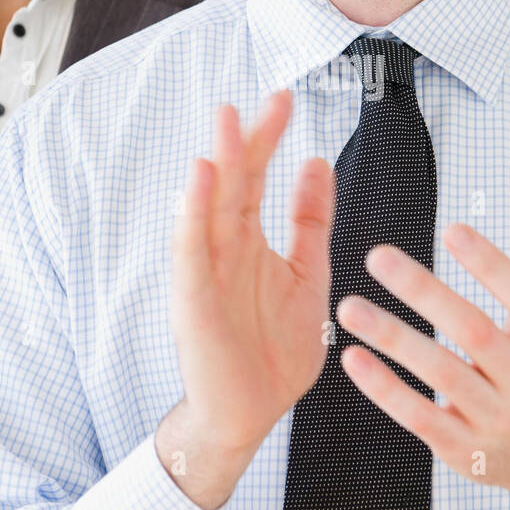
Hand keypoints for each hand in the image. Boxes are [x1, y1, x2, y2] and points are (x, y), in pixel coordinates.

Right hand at [161, 90, 333, 505]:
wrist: (251, 413)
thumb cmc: (273, 348)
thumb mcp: (306, 273)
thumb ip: (310, 221)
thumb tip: (317, 162)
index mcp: (250, 241)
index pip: (257, 177)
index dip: (268, 137)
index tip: (283, 97)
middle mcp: (224, 249)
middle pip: (233, 183)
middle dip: (246, 140)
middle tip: (263, 99)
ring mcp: (206, 273)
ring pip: (209, 208)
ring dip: (217, 165)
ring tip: (226, 122)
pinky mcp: (193, 301)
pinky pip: (191, 252)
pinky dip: (194, 216)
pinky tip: (201, 181)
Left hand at [336, 167, 509, 509]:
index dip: (492, 265)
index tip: (452, 229)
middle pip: (475, 334)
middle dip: (424, 294)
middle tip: (377, 255)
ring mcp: (496, 420)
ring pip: (441, 374)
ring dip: (393, 339)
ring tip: (349, 307)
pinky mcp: (463, 450)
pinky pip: (420, 417)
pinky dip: (385, 389)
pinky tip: (353, 358)